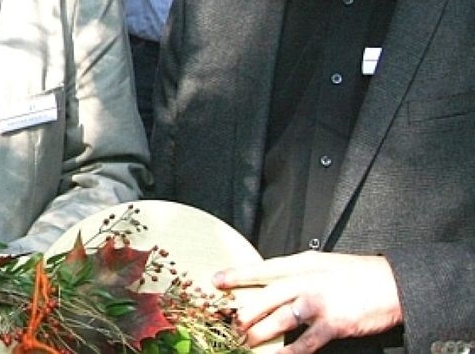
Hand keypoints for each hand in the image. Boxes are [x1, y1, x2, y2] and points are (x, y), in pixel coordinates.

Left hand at [213, 251, 401, 352]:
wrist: (393, 284)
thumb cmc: (357, 273)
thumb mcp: (322, 263)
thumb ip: (297, 273)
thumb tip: (272, 284)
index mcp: (302, 264)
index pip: (262, 269)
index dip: (237, 275)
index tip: (215, 281)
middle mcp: (306, 281)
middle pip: (264, 298)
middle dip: (243, 313)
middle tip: (228, 324)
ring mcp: (318, 303)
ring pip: (279, 320)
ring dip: (259, 334)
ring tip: (244, 342)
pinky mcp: (333, 325)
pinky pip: (305, 343)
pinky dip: (289, 353)